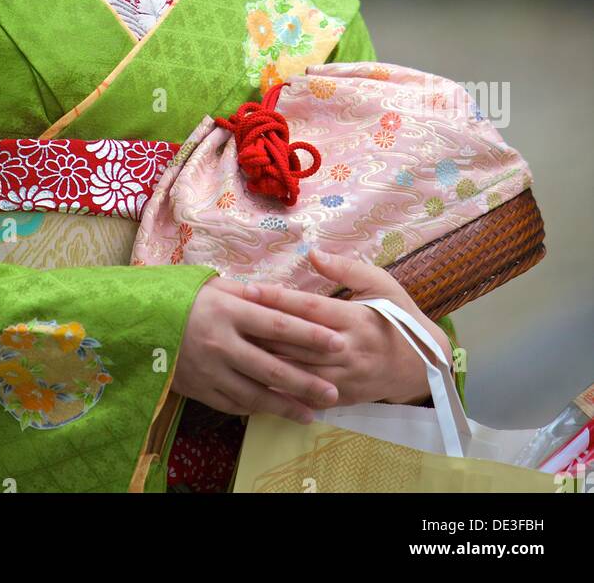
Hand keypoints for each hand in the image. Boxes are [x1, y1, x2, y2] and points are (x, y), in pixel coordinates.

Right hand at [172, 274, 348, 422]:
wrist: (135, 322)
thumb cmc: (181, 298)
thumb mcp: (214, 286)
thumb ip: (248, 293)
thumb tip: (283, 295)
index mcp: (229, 310)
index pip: (279, 324)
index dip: (311, 335)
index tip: (338, 343)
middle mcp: (221, 342)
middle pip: (272, 366)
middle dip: (306, 382)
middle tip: (333, 392)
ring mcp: (209, 370)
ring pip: (254, 393)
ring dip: (285, 405)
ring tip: (312, 413)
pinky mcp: (198, 389)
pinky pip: (233, 404)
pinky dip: (257, 410)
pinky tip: (276, 412)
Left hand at [242, 248, 452, 407]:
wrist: (423, 365)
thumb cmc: (398, 316)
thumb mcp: (380, 284)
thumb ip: (346, 268)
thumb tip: (312, 253)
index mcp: (356, 319)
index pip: (308, 308)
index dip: (277, 299)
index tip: (248, 289)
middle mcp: (348, 350)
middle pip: (296, 341)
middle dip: (260, 330)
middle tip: (228, 317)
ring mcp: (344, 378)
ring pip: (297, 370)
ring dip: (265, 359)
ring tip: (234, 345)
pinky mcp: (342, 397)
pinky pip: (306, 394)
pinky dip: (280, 388)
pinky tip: (255, 379)